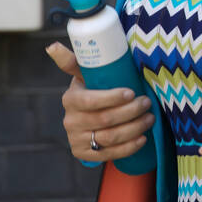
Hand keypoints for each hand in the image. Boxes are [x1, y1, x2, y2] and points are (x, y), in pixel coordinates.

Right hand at [47, 42, 154, 161]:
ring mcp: (77, 140)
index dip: (112, 98)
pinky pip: (110, 154)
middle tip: (147, 103)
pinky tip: (142, 138)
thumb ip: (72, 60)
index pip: (91, 101)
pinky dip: (129, 147)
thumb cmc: (90, 89)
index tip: (131, 92)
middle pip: (105, 120)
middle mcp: (70, 122)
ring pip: (110, 137)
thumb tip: (52, 46)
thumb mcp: (82, 75)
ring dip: (134, 128)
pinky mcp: (85, 154)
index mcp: (70, 100)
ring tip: (150, 118)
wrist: (85, 119)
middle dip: (131, 112)